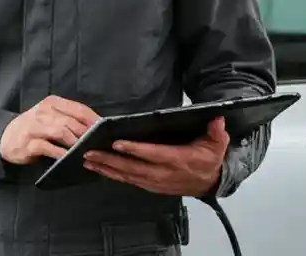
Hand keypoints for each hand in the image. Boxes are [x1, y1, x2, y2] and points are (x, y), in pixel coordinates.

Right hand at [0, 95, 99, 164]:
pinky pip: (48, 147)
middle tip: (99, 144)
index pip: (79, 109)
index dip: (94, 120)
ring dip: (76, 142)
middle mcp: (44, 112)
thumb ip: (69, 119)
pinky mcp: (28, 143)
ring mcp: (35, 127)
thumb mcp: (50, 117)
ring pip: (61, 132)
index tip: (106, 130)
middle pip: (72, 121)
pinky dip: (61, 153)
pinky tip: (69, 158)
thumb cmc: (34, 128)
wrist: (5, 138)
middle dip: (87, 134)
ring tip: (87, 151)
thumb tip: (95, 128)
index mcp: (52, 103)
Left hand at [83, 116, 228, 196]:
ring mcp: (155, 182)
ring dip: (107, 168)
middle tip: (90, 152)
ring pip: (127, 176)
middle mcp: (163, 174)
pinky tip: (100, 169)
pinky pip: (129, 181)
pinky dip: (113, 175)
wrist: (210, 183)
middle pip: (133, 167)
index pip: (153, 154)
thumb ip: (216, 131)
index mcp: (178, 160)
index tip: (117, 143)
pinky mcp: (150, 186)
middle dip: (110, 160)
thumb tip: (217, 118)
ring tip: (88, 161)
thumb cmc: (209, 159)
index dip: (135, 150)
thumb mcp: (218, 144)